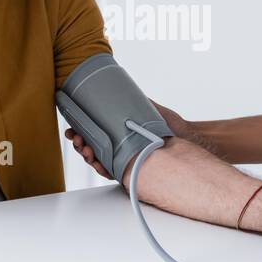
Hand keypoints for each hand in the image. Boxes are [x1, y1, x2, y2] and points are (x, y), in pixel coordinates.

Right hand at [64, 100, 189, 179]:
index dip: (81, 132)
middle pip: (92, 148)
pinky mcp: (133, 171)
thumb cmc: (171, 126)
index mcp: (118, 134)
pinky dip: (104, 169)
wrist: (188, 139)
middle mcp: (119, 148)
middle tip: (78, 139)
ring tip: (86, 149)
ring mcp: (125, 160)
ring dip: (89, 156)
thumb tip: (120, 89)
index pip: (94, 134)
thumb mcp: (149, 108)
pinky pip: (114, 173)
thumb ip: (135, 101)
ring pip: (99, 161)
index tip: (73, 128)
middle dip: (81, 144)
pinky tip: (99, 164)